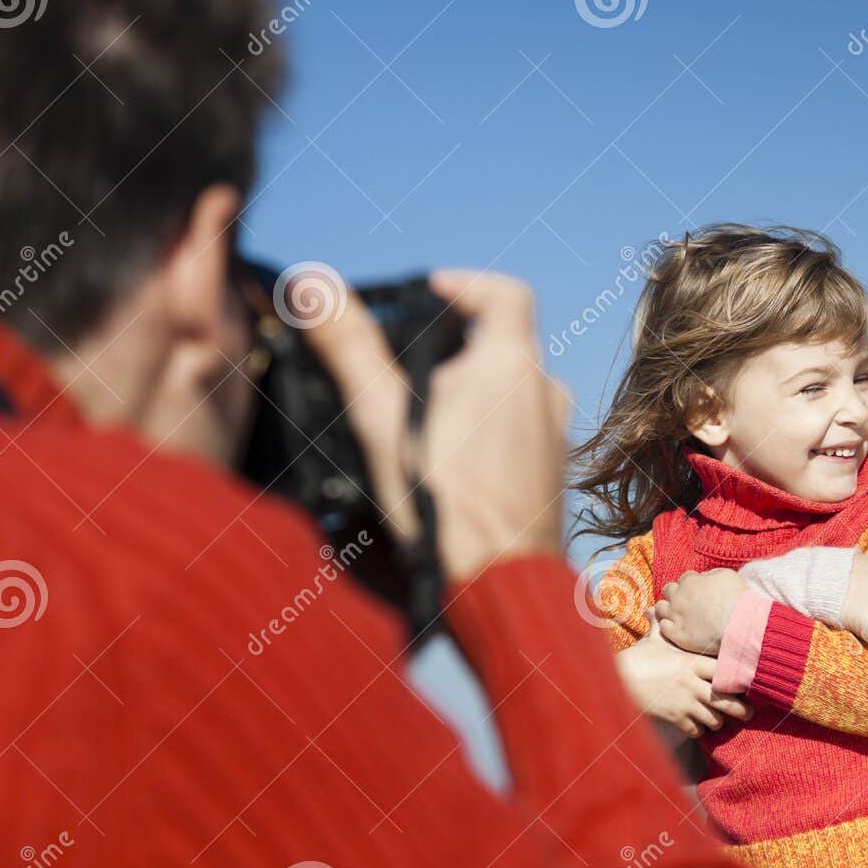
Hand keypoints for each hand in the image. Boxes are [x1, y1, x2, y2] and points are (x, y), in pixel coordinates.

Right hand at [300, 268, 570, 579]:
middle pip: (505, 343)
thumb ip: (350, 347)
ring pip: (515, 391)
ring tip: (424, 415)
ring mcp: (555, 436)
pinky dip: (491, 430)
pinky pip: (523, 432)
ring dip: (475, 391)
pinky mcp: (553, 475)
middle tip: (408, 364)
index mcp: (513, 365)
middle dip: (457, 346)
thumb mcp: (383, 417)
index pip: (505, 293)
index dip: (467, 283)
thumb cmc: (446, 502)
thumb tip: (312, 283)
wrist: (502, 584)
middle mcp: (546, 392)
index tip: (429, 291)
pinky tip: (452, 461)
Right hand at [616, 618, 752, 737]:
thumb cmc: (639, 658)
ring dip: (717, 721)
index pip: (725, 671)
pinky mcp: (674, 718)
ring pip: (714, 719)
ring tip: (718, 719)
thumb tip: (654, 608)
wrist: (619, 679)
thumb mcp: (653, 639)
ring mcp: (685, 702)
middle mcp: (693, 683)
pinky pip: (696, 730)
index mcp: (692, 662)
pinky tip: (697, 726)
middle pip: (727, 700)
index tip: (745, 682)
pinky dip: (699, 731)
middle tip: (747, 713)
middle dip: (740, 710)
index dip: (738, 678)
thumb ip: (661, 626)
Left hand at [655, 568, 747, 656]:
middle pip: (668, 590)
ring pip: (660, 608)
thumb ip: (711, 574)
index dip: (691, 583)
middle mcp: (679, 597)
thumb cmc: (736, 598)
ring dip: (666, 609)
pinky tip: (676, 628)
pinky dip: (667, 626)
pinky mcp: (677, 635)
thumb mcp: (727, 575)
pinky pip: (663, 628)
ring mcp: (676, 616)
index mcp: (691, 582)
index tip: (698, 590)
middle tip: (685, 601)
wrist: (738, 624)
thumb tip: (704, 577)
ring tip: (676, 615)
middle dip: (675, 593)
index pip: (684, 578)